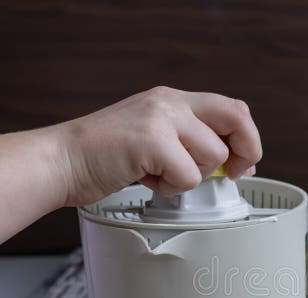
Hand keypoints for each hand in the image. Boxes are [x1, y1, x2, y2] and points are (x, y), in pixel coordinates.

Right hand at [55, 86, 261, 205]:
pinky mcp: (152, 140)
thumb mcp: (154, 138)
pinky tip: (147, 180)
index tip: (243, 163)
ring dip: (192, 177)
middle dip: (246, 150)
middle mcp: (170, 102)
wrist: (60, 161)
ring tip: (160, 175)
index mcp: (173, 99)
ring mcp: (161, 118)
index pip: (232, 108)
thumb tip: (233, 164)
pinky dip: (171, 189)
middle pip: (237, 117)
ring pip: (213, 155)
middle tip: (233, 173)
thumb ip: (189, 142)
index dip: (247, 137)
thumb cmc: (103, 156)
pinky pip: (189, 176)